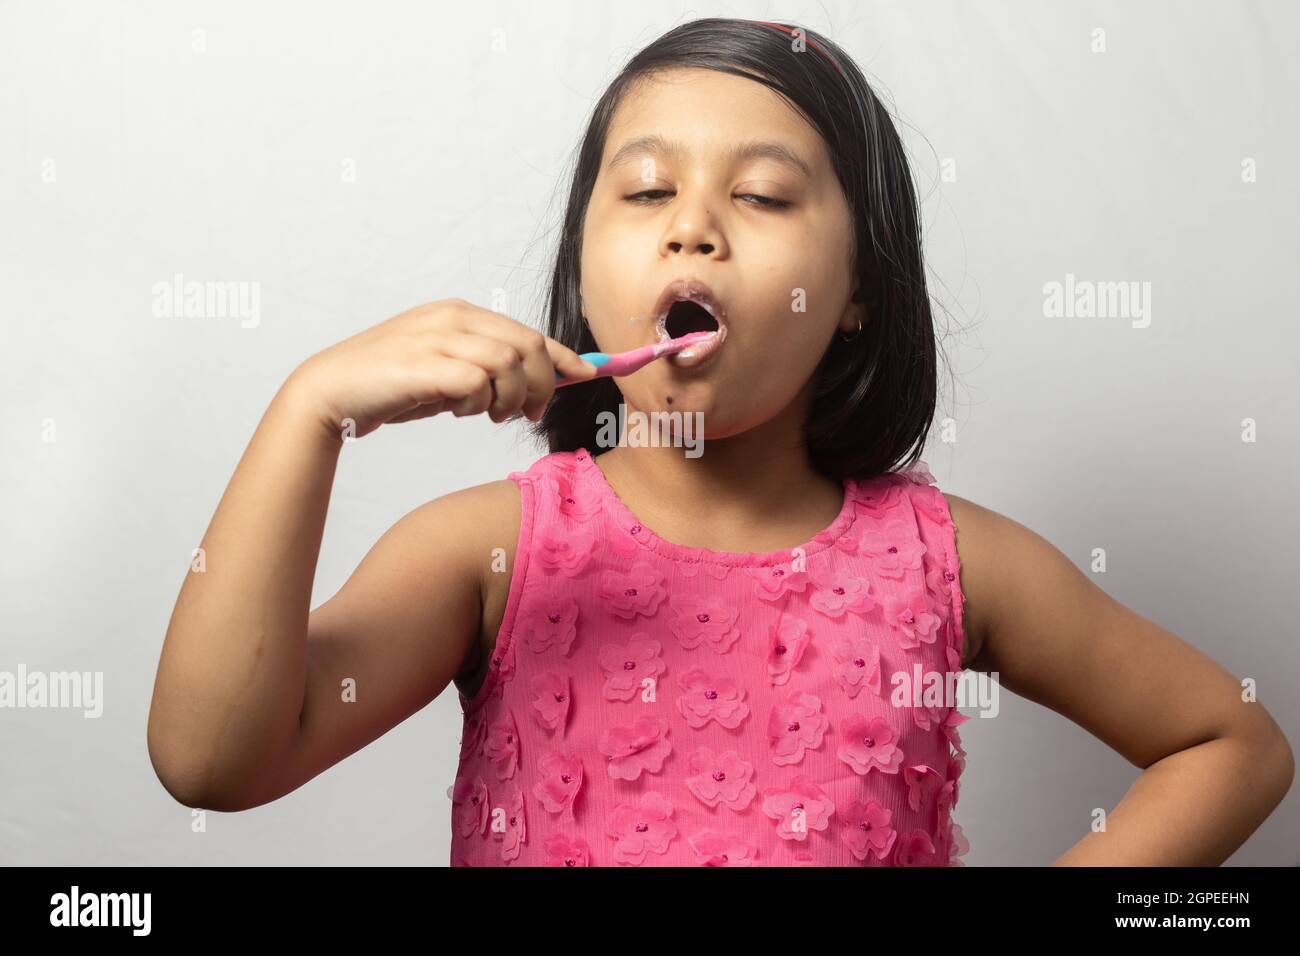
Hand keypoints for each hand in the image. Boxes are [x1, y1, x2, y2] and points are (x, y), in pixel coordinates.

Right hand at [287, 299, 597, 438]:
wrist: (332, 392)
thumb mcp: (447, 376)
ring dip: (511, 397)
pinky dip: (480, 403)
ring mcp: (439, 338)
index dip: (564, 355)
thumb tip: (538, 388)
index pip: (527, 331)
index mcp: (460, 314)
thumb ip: (487, 375)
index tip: (590, 375)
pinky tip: (461, 412)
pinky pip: (479, 382)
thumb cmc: (392, 388)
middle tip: (531, 414)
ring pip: (511, 362)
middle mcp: (453, 318)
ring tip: (492, 415)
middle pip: (528, 344)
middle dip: (543, 384)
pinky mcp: (426, 364)